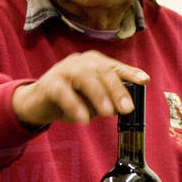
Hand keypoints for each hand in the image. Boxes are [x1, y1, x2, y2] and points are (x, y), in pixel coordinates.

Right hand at [11, 51, 148, 126]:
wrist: (37, 103)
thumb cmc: (70, 98)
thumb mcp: (93, 100)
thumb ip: (108, 100)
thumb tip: (122, 107)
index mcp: (95, 63)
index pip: (115, 67)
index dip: (130, 73)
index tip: (144, 81)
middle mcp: (81, 62)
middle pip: (102, 71)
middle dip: (117, 90)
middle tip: (127, 108)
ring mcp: (64, 70)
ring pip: (84, 77)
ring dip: (98, 95)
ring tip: (107, 113)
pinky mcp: (49, 83)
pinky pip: (63, 92)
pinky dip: (74, 105)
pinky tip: (83, 119)